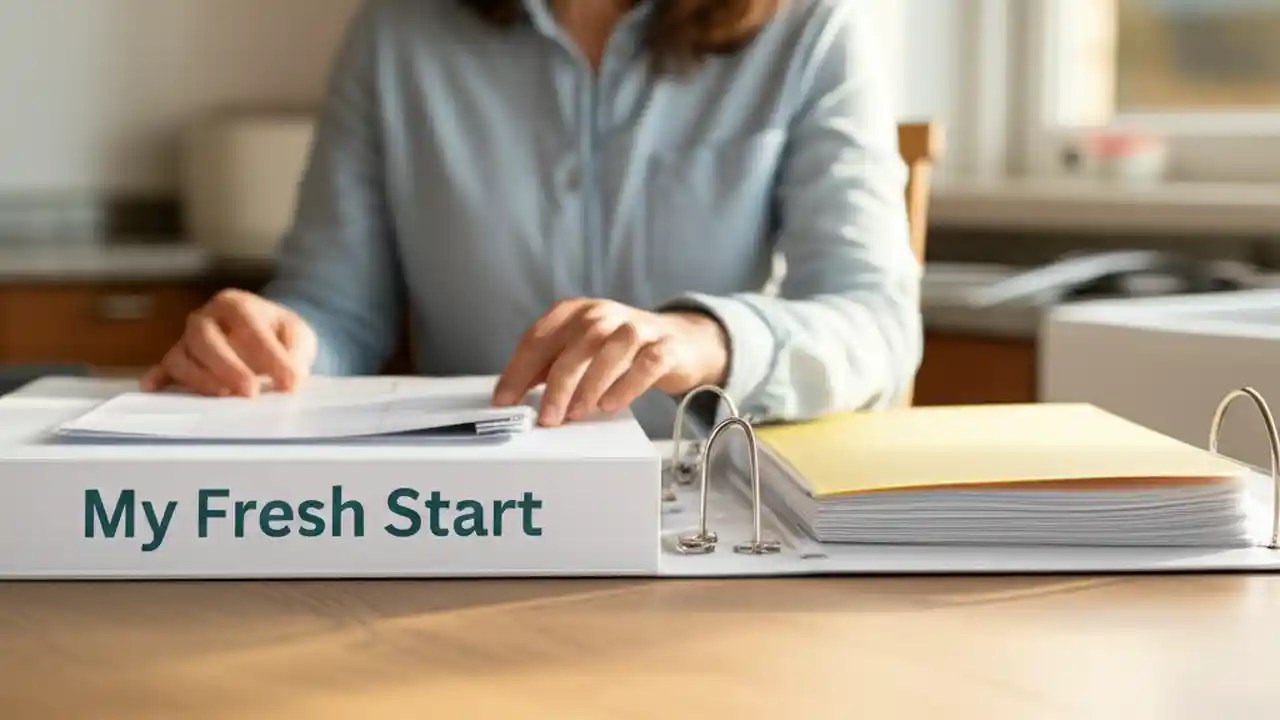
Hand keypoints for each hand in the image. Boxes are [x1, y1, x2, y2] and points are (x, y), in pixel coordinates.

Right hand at [141, 289, 317, 397]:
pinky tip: (154, 389)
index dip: (269, 354)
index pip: (249, 324)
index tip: (289, 382)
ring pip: (181, 355)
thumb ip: (296, 353)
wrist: (266, 337)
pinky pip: (163, 369)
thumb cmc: (280, 334)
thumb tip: (291, 380)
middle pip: (205, 337)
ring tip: (222, 396)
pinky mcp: (178, 361)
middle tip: (250, 391)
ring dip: (200, 377)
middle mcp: (206, 318)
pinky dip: (158, 379)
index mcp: (236, 304)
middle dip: (227, 366)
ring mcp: (187, 340)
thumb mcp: (298, 336)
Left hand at [493, 299, 728, 426]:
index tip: (504, 399)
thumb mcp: (581, 351)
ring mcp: (638, 327)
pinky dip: (626, 385)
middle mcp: (604, 313)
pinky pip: (646, 364)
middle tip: (545, 417)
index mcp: (576, 312)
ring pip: (610, 350)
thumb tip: (513, 393)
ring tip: (575, 414)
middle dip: (556, 383)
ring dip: (589, 384)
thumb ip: (549, 366)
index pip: (540, 336)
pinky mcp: (665, 347)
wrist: (682, 342)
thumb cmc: (621, 351)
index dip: (518, 369)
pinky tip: (610, 405)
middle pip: (575, 343)